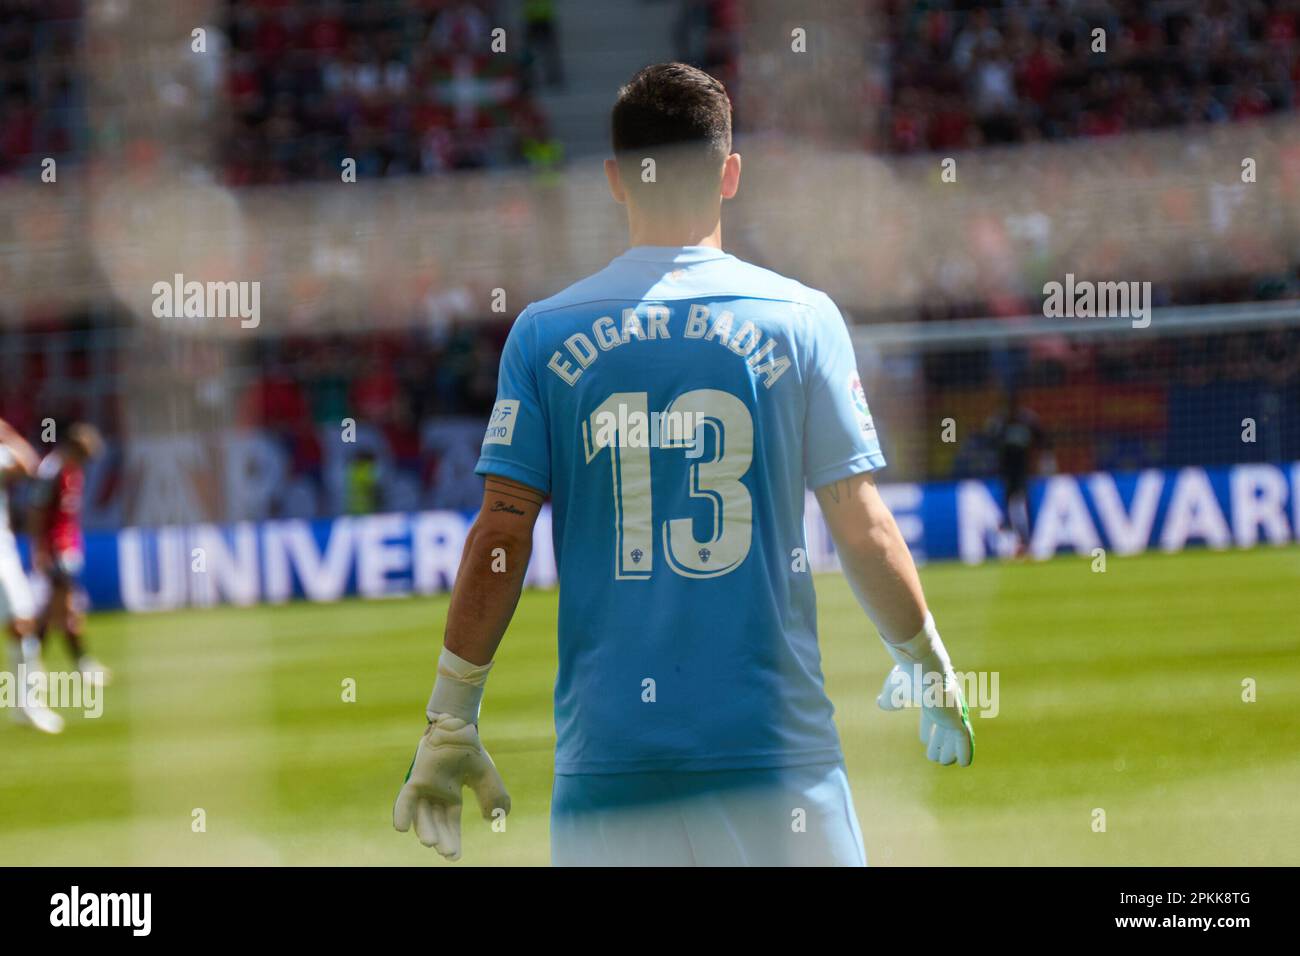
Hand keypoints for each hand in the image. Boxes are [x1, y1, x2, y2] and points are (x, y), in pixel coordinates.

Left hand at [393, 714, 510, 859]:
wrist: (460, 727)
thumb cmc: (470, 750)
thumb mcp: (486, 776)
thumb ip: (493, 796)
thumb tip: (495, 820)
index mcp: (451, 797)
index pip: (450, 823)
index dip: (452, 839)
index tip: (454, 856)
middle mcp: (436, 796)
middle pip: (436, 823)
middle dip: (441, 838)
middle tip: (446, 852)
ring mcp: (425, 787)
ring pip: (422, 814)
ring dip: (425, 829)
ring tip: (430, 843)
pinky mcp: (417, 778)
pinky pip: (406, 798)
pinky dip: (403, 812)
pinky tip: (401, 828)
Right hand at [877, 658, 973, 767]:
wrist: (922, 667)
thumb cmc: (907, 676)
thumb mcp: (893, 689)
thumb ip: (889, 698)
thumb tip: (883, 704)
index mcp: (930, 694)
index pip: (930, 715)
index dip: (927, 727)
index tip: (923, 739)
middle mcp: (944, 703)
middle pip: (942, 727)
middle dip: (938, 741)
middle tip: (933, 754)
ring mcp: (952, 712)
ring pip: (952, 736)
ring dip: (947, 750)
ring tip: (942, 762)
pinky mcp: (957, 719)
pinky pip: (963, 740)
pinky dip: (964, 752)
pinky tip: (964, 764)